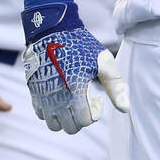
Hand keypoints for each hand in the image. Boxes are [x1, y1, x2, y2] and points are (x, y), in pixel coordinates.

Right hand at [21, 1, 128, 134]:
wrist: (51, 31)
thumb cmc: (81, 45)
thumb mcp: (103, 62)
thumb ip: (116, 87)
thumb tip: (125, 109)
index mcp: (75, 93)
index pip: (85, 121)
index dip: (95, 113)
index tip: (96, 97)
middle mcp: (56, 99)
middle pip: (70, 128)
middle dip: (81, 118)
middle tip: (85, 101)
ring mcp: (43, 97)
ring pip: (53, 125)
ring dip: (64, 119)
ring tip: (72, 102)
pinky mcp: (34, 92)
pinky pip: (40, 114)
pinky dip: (50, 112)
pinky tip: (59, 96)